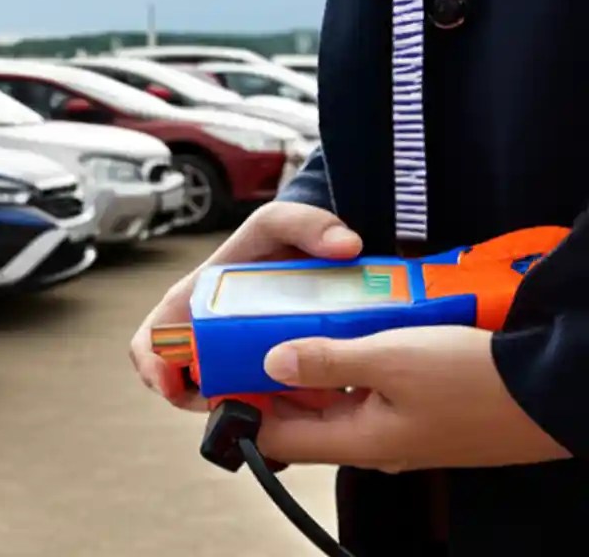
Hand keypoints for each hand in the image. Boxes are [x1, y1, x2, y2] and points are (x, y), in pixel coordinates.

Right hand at [129, 202, 362, 409]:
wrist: (308, 254)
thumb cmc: (279, 238)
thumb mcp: (284, 222)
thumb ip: (309, 222)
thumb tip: (344, 246)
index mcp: (188, 302)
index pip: (149, 341)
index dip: (152, 366)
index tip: (170, 384)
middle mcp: (200, 335)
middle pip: (179, 384)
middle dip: (200, 402)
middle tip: (232, 405)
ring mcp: (226, 359)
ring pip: (217, 398)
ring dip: (237, 408)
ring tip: (272, 405)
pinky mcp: (255, 375)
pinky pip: (252, 403)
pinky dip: (269, 412)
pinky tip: (297, 404)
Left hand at [256, 325, 571, 471]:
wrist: (549, 391)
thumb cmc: (472, 378)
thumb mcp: (388, 359)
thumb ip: (325, 361)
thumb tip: (270, 363)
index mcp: (356, 441)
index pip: (276, 436)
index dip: (242, 407)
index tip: (220, 374)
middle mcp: (372, 443)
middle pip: (303, 417)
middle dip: (274, 382)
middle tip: (250, 340)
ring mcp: (398, 430)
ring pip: (337, 403)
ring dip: (314, 369)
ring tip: (293, 328)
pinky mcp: (420, 413)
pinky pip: (370, 394)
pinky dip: (352, 367)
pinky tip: (351, 334)